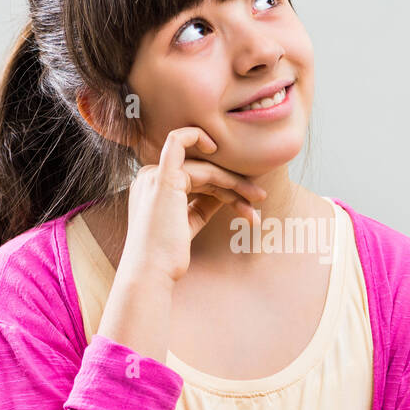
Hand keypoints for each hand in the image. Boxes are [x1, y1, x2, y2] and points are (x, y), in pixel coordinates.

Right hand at [122, 126, 267, 282]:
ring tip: (257, 200)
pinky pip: (178, 141)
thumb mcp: (189, 222)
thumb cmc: (167, 255)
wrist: (152, 273)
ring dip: (235, 184)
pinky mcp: (162, 177)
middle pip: (203, 172)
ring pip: (205, 169)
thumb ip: (205, 202)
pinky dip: (196, 136)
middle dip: (235, 186)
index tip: (246, 205)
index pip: (195, 178)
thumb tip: (229, 189)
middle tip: (260, 198)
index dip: (225, 189)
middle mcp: (150, 176)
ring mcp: (154, 175)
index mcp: (153, 186)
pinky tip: (215, 146)